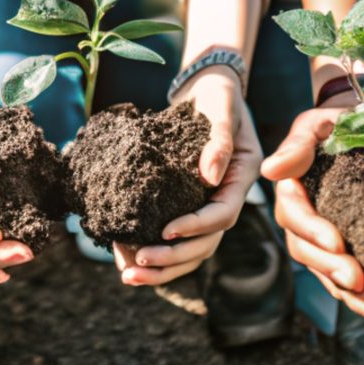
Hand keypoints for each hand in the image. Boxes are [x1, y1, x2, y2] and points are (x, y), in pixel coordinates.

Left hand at [117, 68, 261, 286]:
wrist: (209, 90)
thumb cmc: (217, 95)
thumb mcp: (222, 106)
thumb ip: (219, 138)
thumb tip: (208, 175)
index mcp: (239, 179)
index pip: (222, 215)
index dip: (196, 227)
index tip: (165, 232)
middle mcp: (225, 198)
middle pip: (206, 243)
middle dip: (172, 259)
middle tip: (137, 264)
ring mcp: (206, 205)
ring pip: (190, 249)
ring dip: (162, 267)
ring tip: (128, 274)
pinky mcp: (186, 205)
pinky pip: (173, 237)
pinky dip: (152, 249)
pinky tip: (124, 256)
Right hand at [261, 99, 363, 319]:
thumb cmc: (341, 121)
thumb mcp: (319, 124)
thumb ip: (297, 145)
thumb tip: (270, 171)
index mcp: (292, 190)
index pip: (295, 214)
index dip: (313, 230)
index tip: (337, 242)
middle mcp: (301, 218)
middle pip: (306, 250)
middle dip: (330, 268)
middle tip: (358, 281)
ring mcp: (319, 238)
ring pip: (324, 271)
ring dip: (346, 292)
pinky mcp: (341, 251)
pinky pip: (343, 278)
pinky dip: (360, 295)